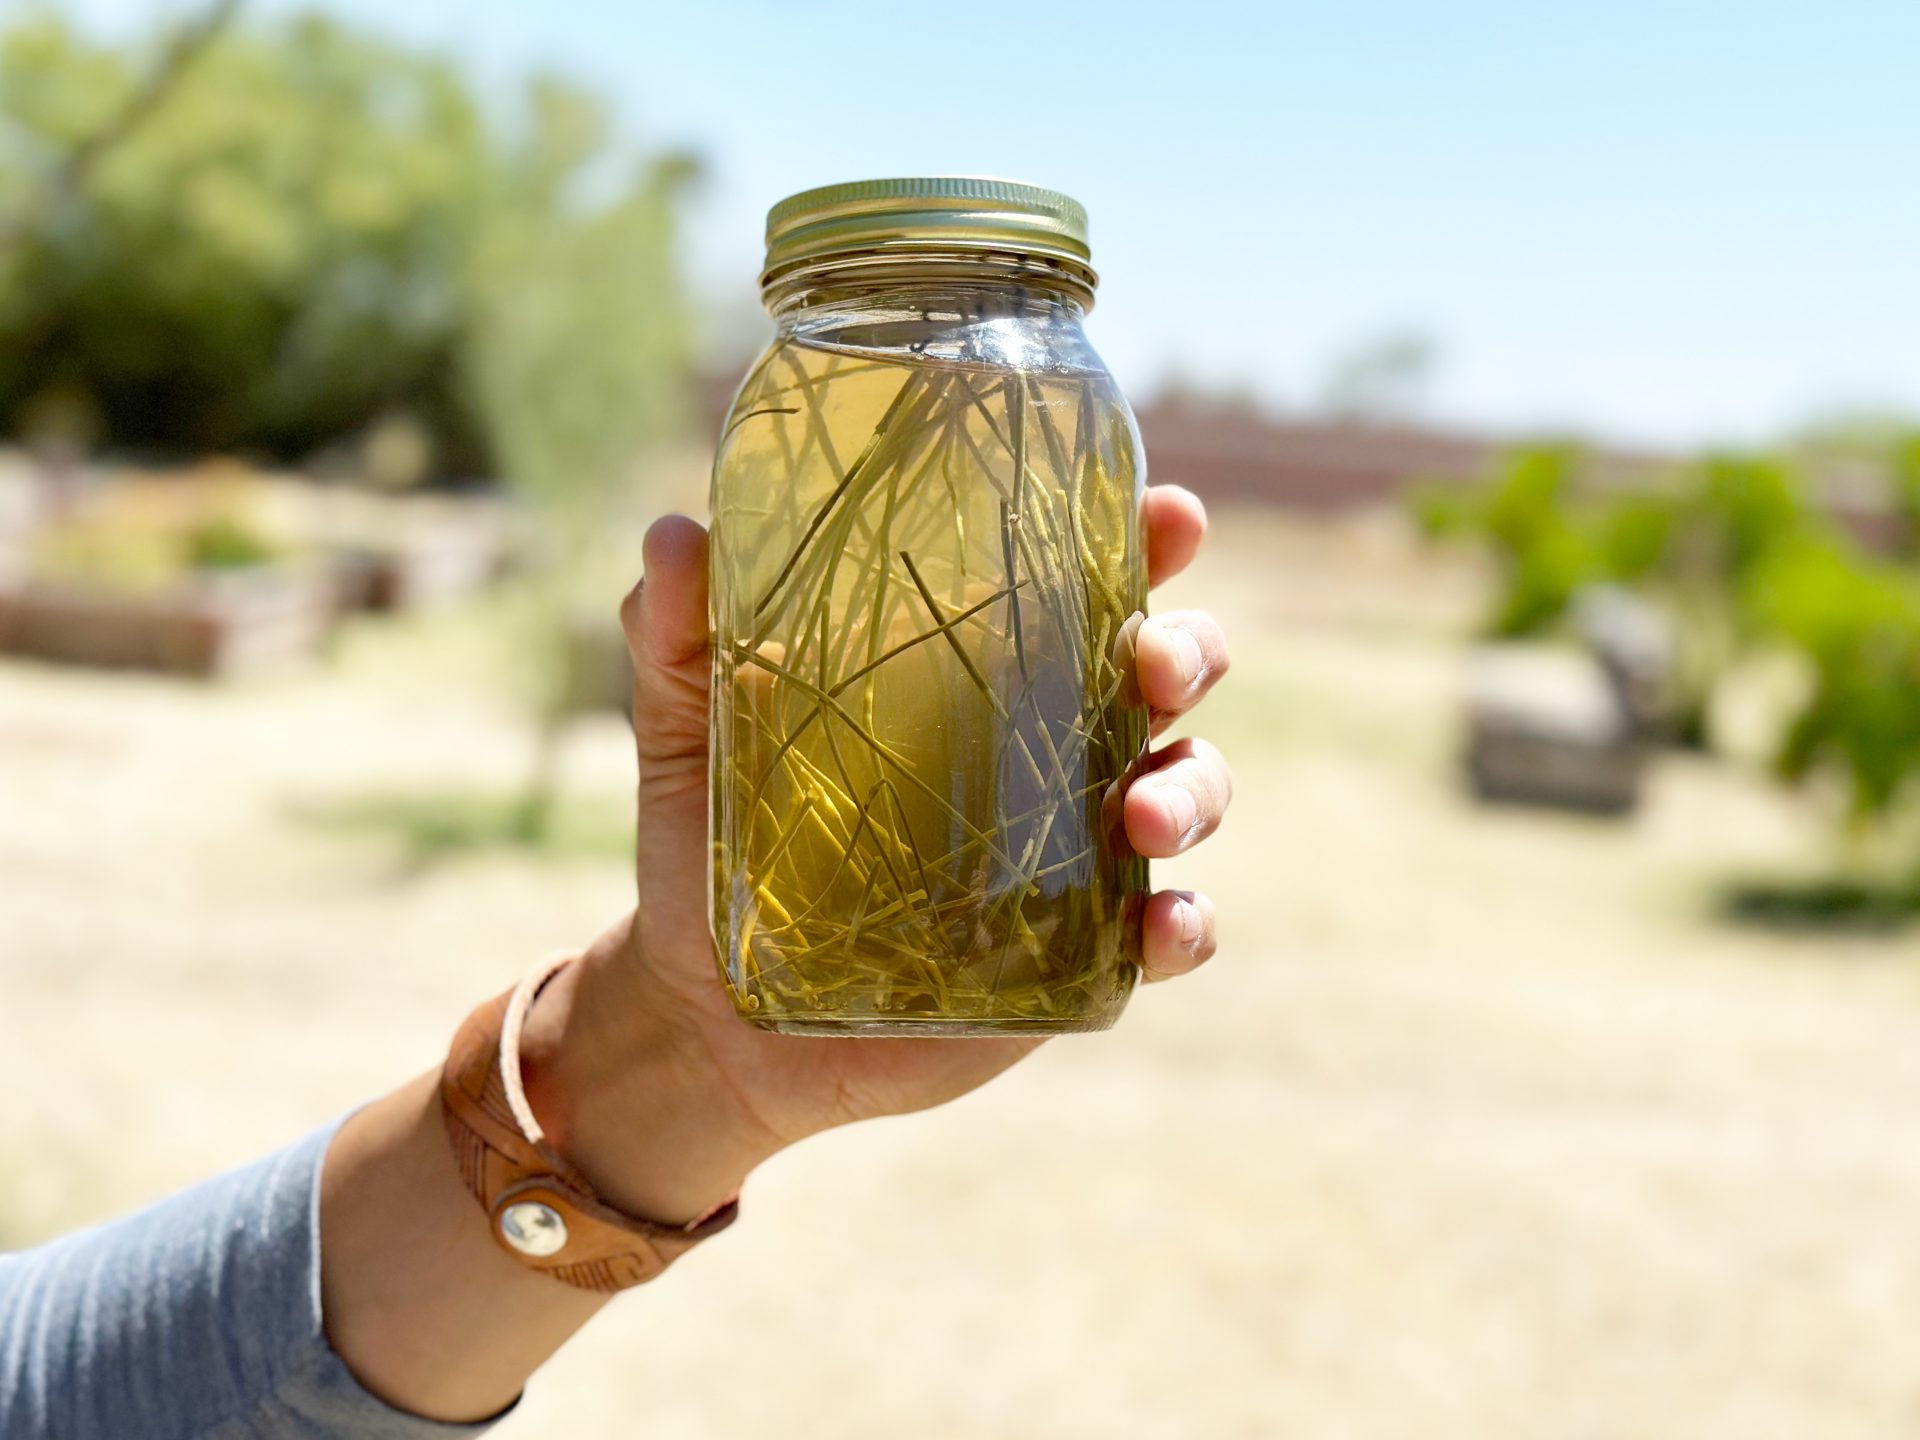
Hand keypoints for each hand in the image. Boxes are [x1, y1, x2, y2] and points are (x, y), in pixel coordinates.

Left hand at [522, 486, 1233, 1220]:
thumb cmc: (714, 845)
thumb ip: (681, 634)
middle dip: (1187, 650)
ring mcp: (1076, 849)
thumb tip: (674, 534)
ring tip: (1140, 816)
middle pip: (1167, 671)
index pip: (1084, 580)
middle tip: (1153, 662)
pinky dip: (1188, 926)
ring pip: (1190, 788)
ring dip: (1193, 788)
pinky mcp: (1080, 953)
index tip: (1167, 515)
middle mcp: (1051, 745)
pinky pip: (1171, 931)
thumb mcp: (687, 729)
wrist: (710, 1015)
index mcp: (981, 667)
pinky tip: (1162, 926)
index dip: (1142, 538)